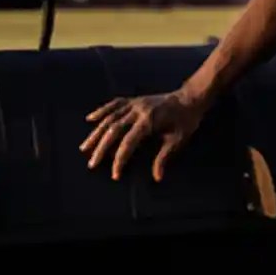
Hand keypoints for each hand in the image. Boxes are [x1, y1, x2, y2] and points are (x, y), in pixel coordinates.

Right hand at [79, 88, 210, 181]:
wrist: (190, 98)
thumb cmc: (186, 120)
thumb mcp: (178, 140)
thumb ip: (164, 157)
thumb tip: (157, 176)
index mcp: (149, 120)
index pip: (129, 142)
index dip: (120, 159)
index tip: (115, 174)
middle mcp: (138, 110)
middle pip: (113, 129)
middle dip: (101, 148)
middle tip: (92, 163)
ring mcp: (135, 103)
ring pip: (110, 117)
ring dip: (96, 132)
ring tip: (85, 147)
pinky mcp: (134, 99)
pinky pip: (114, 104)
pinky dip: (101, 111)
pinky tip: (90, 119)